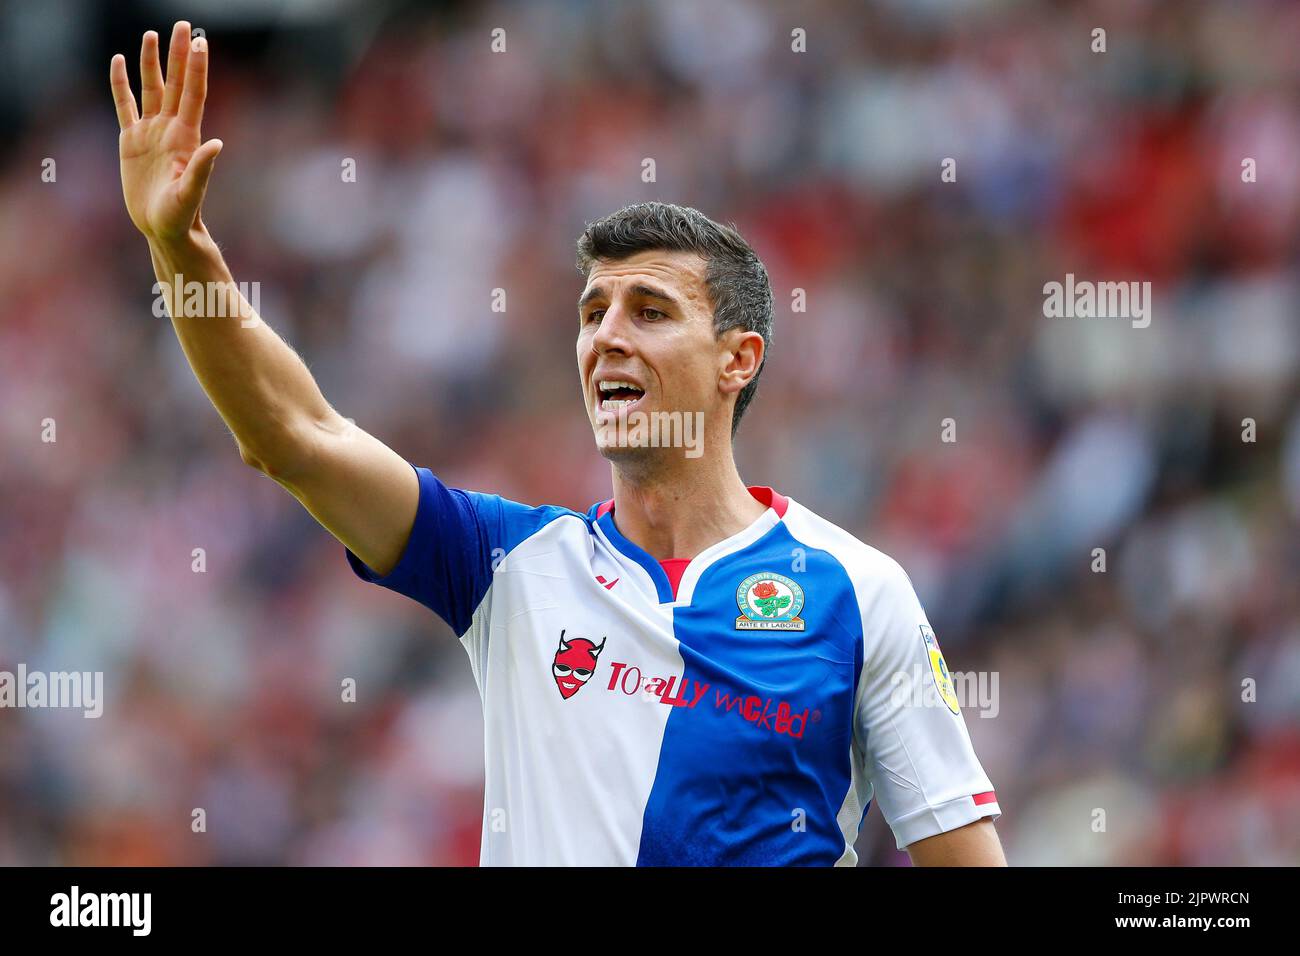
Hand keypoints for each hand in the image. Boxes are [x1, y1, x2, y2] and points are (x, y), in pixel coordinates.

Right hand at [110, 21, 221, 242]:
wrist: (163, 228)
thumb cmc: (181, 216)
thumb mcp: (191, 193)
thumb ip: (202, 169)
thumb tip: (216, 144)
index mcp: (187, 137)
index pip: (193, 94)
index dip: (196, 68)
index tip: (200, 41)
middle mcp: (170, 129)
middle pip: (175, 83)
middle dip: (177, 54)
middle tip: (181, 24)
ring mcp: (151, 133)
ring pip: (150, 89)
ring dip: (151, 63)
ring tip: (151, 35)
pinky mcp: (131, 141)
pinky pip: (125, 106)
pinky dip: (120, 85)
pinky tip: (118, 63)